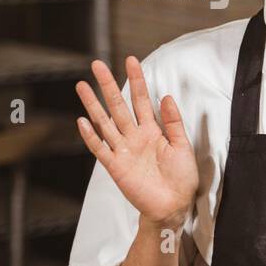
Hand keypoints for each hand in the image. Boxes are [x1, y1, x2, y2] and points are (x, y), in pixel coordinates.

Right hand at [75, 57, 198, 229]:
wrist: (174, 205)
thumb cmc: (181, 178)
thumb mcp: (182, 146)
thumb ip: (173, 122)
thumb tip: (167, 96)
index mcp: (152, 131)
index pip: (141, 100)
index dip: (137, 80)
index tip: (131, 60)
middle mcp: (135, 137)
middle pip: (118, 106)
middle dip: (108, 85)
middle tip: (97, 64)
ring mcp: (123, 150)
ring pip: (105, 122)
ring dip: (93, 105)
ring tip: (82, 86)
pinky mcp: (116, 166)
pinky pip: (101, 148)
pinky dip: (92, 135)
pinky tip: (82, 120)